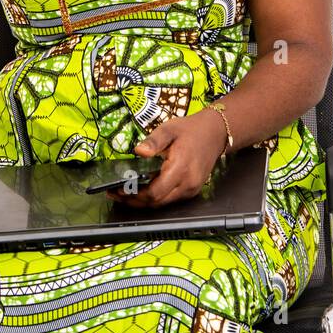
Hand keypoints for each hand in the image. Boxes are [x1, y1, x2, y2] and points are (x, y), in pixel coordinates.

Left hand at [105, 110, 228, 208]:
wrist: (215, 133)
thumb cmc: (191, 130)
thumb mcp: (169, 129)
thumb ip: (153, 141)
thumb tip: (139, 151)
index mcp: (180, 168)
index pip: (154, 192)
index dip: (134, 195)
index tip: (118, 190)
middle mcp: (187, 183)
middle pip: (156, 202)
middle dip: (134, 201)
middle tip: (116, 194)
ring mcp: (191, 189)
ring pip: (163, 203)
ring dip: (143, 201)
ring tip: (125, 193)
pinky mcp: (192, 190)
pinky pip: (170, 199)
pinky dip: (155, 197)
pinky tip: (143, 190)